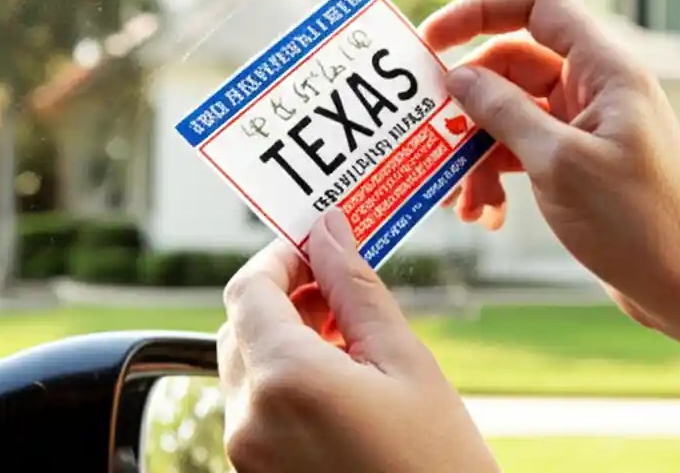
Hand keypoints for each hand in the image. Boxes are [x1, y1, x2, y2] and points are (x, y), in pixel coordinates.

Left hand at [218, 209, 497, 472]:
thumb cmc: (438, 465)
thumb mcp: (406, 363)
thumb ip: (356, 290)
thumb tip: (331, 230)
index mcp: (286, 380)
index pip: (248, 289)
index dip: (280, 256)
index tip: (315, 245)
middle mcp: (249, 418)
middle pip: (240, 326)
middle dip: (284, 298)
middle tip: (341, 292)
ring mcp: (246, 454)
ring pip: (245, 367)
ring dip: (284, 340)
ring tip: (348, 342)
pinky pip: (254, 408)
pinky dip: (283, 382)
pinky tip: (337, 385)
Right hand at [421, 0, 679, 340]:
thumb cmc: (640, 223)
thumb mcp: (559, 164)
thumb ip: (504, 113)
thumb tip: (458, 77)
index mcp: (604, 69)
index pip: (536, 5)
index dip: (478, 9)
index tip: (431, 41)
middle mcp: (596, 87)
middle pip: (511, 64)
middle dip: (468, 104)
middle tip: (432, 140)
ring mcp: (587, 126)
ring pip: (511, 113)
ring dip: (477, 150)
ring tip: (462, 201)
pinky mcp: (580, 162)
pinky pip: (523, 149)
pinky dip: (498, 174)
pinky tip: (488, 213)